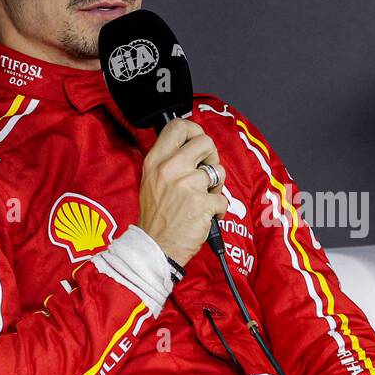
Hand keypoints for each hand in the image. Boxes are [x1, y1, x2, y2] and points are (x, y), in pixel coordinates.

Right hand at [135, 118, 228, 266]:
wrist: (156, 247)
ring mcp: (187, 185)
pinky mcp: (202, 203)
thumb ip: (169, 160)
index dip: (194, 130)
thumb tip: (192, 144)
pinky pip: (223, 199)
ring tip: (203, 199)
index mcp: (155, 160)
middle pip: (205, 142)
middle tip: (207, 173)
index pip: (178, 126)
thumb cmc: (156, 216)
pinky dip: (218, 210)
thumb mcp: (151, 179)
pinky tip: (204, 216)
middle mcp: (170, 168)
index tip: (198, 142)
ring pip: (219, 171)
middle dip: (212, 157)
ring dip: (216, 187)